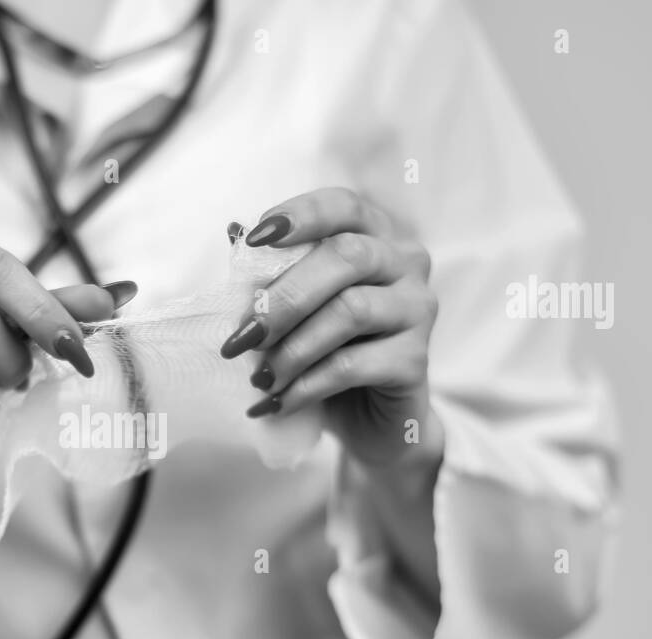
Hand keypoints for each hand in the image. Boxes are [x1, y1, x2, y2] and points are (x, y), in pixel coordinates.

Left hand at [221, 188, 439, 469]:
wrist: (369, 420)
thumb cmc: (326, 352)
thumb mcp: (297, 310)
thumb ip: (275, 272)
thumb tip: (233, 232)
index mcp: (376, 236)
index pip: (344, 206)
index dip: (300, 216)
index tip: (253, 239)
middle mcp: (406, 263)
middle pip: (347, 256)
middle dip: (285, 297)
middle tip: (243, 335)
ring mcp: (418, 310)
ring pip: (351, 310)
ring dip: (293, 348)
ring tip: (260, 377)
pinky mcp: (416, 360)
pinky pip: (353, 365)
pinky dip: (306, 385)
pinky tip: (278, 402)